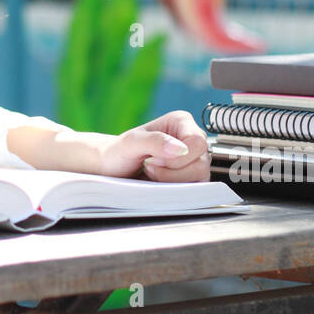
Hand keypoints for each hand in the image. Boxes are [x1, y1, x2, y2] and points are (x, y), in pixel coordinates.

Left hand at [94, 110, 210, 182]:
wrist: (112, 170)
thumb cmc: (119, 152)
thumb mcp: (130, 142)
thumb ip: (154, 141)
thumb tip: (180, 149)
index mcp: (181, 122)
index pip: (197, 142)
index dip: (177, 158)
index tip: (154, 158)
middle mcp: (191, 140)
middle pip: (201, 164)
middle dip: (172, 172)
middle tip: (150, 167)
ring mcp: (194, 160)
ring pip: (201, 178)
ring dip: (173, 182)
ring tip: (153, 174)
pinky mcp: (191, 178)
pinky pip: (195, 190)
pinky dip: (176, 191)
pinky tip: (160, 184)